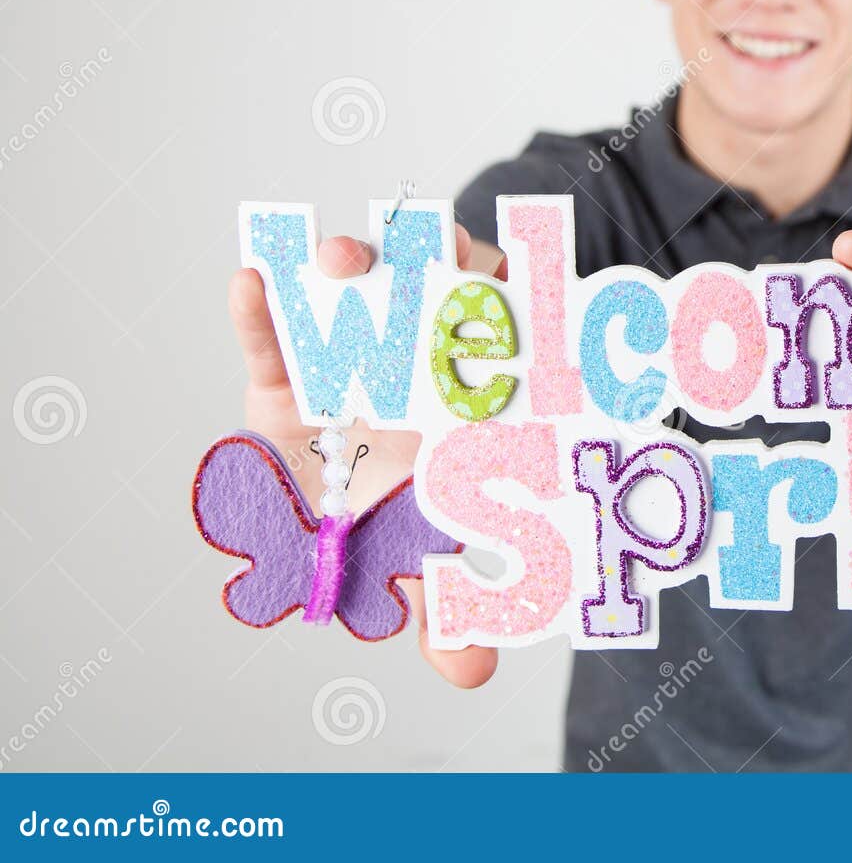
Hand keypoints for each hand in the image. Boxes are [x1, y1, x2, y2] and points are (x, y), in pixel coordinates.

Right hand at [227, 223, 497, 687]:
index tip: (514, 299)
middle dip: (440, 271)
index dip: (510, 315)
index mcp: (462, 398)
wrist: (332, 485)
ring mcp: (346, 360)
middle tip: (455, 271)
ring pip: (359, 297)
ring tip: (345, 264)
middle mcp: (412, 363)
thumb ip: (441, 606)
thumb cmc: (396, 509)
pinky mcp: (281, 370)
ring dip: (355, 266)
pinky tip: (252, 282)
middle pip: (432, 297)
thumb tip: (474, 672)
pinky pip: (273, 330)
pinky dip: (262, 307)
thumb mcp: (420, 556)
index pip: (492, 345)